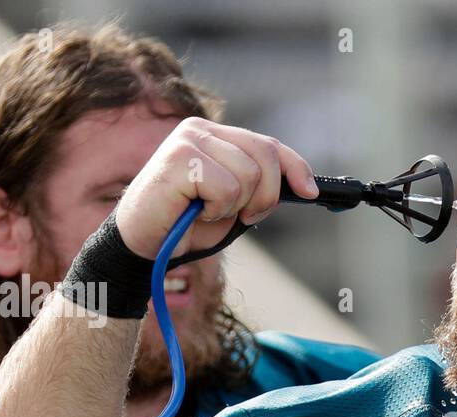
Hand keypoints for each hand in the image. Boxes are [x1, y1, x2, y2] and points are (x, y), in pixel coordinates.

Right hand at [114, 117, 318, 259]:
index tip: (311, 192)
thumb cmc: (187, 226)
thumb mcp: (234, 205)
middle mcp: (200, 130)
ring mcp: (188, 140)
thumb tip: (303, 185)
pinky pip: (227, 188)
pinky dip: (217, 209)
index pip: (267, 144)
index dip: (295, 167)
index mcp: (215, 136)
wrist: (145, 246)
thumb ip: (260, 187)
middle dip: (265, 195)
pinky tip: (195, 211)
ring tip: (208, 211)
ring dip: (236, 206)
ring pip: (249, 175)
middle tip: (243, 215)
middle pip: (266, 155)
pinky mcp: (179, 158)